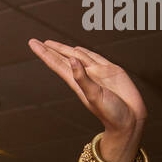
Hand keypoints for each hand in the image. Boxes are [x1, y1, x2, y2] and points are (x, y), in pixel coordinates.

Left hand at [28, 39, 146, 133]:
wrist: (129, 119)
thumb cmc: (111, 113)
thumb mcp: (93, 96)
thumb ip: (82, 78)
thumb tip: (72, 59)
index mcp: (77, 82)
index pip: (57, 64)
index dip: (45, 53)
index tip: (32, 43)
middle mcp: (85, 76)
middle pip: (63, 58)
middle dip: (50, 49)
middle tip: (34, 41)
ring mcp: (97, 72)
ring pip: (77, 55)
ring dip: (64, 49)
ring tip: (52, 44)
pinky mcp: (110, 70)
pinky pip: (94, 57)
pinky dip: (84, 52)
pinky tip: (77, 50)